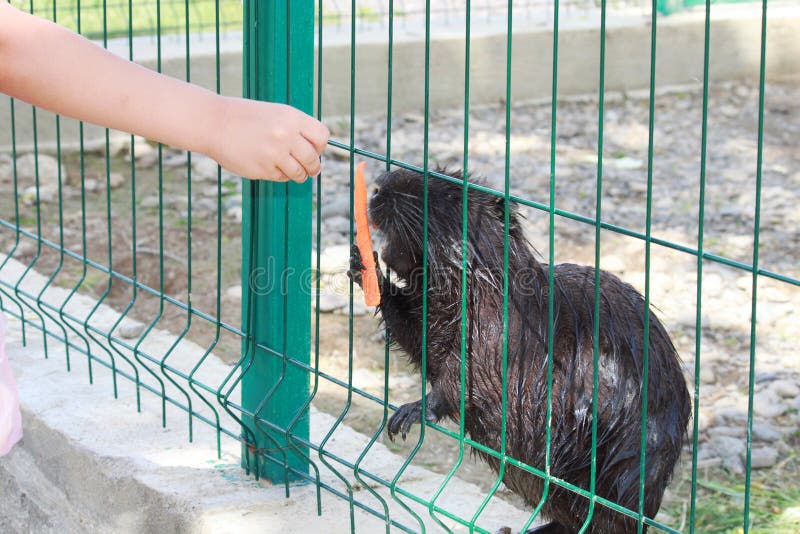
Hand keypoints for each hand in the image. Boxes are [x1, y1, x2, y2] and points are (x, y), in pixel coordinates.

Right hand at [207, 98, 328, 182]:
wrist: (215, 123)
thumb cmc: (247, 118)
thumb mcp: (276, 113)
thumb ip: (297, 129)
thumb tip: (317, 153)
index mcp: (292, 118)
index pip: (322, 136)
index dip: (320, 146)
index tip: (314, 149)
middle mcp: (286, 136)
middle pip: (313, 159)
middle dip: (314, 166)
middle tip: (312, 169)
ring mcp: (275, 154)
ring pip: (300, 173)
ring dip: (300, 174)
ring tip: (293, 170)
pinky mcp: (263, 170)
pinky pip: (281, 177)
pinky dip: (280, 174)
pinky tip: (269, 165)